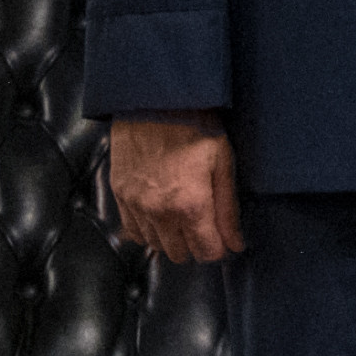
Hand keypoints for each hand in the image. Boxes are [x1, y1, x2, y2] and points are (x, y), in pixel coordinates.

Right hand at [109, 112, 245, 264]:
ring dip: (172, 239)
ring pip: (156, 246)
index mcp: (190, 205)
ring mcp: (136, 204)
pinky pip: (133, 231)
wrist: (155, 100)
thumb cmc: (196, 126)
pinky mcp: (120, 194)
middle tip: (206, 226)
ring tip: (184, 218)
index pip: (207, 252)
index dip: (219, 248)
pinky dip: (148, 230)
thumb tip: (235, 244)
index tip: (224, 237)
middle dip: (197, 246)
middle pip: (180, 254)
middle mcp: (159, 212)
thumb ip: (228, 209)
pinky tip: (161, 216)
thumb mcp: (223, 164)